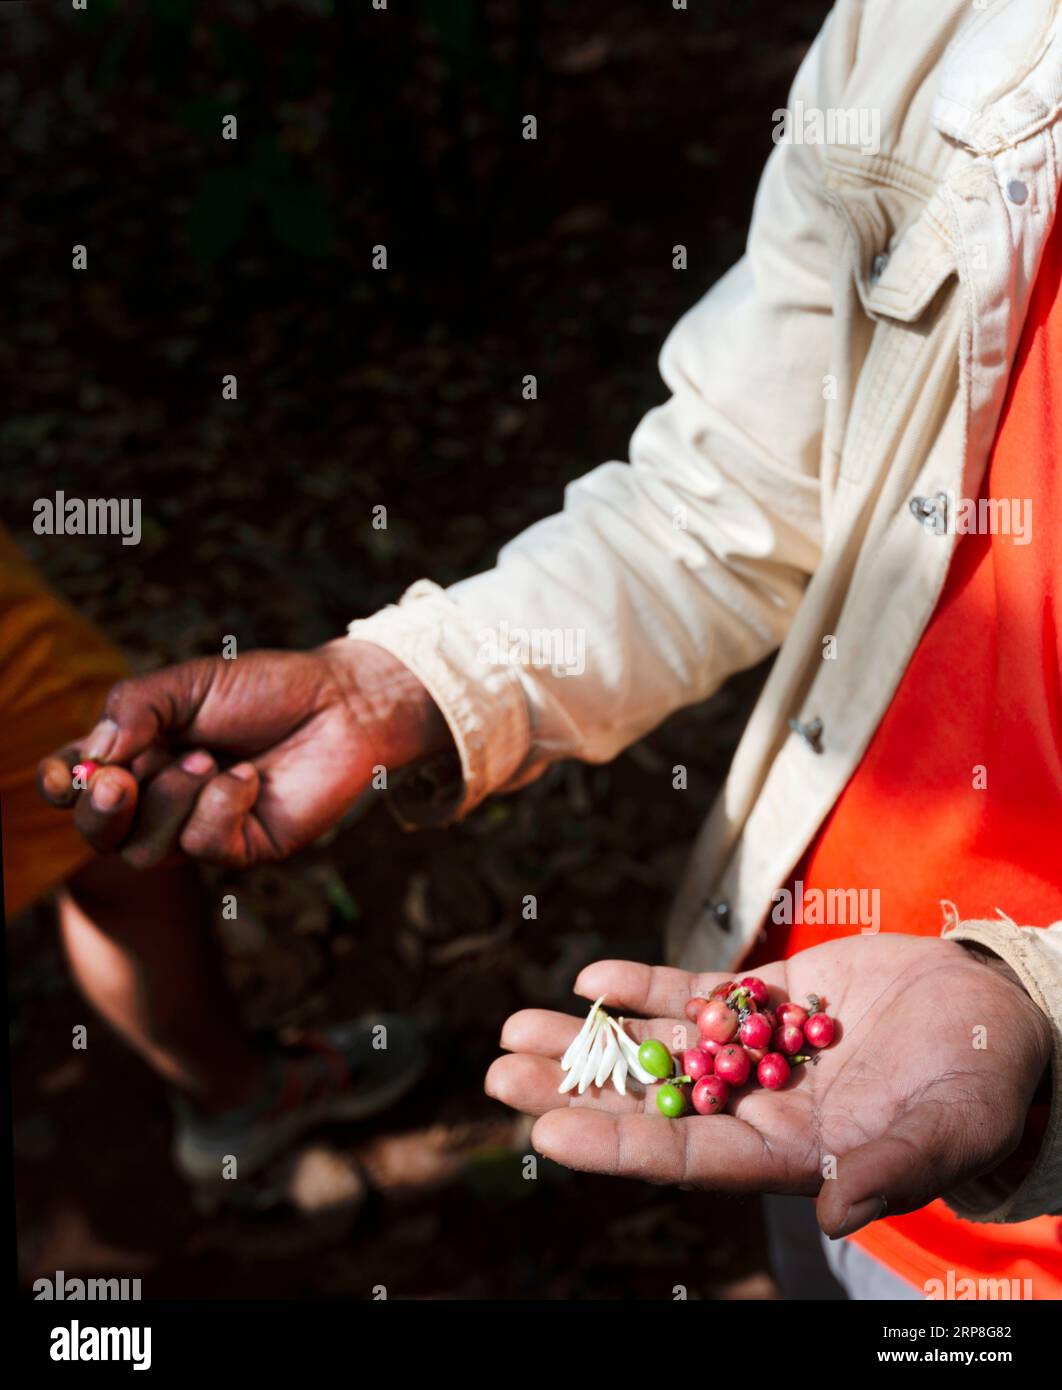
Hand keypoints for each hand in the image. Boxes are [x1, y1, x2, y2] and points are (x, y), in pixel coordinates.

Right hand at [36, 640, 450, 867]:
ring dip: (170, 800)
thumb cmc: (265, 689)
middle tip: (120, 781)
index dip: (59, 785)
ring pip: (147, 849)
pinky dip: (220, 805)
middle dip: (100, 812)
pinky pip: (204, 845)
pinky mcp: (241, 848)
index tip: (64, 773)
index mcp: (138, 754)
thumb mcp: (189, 683)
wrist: (339, 704)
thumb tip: (95, 753)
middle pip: (102, 832)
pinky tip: (247, 776)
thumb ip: (135, 708)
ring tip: (209, 758)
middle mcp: (161, 797)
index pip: (76, 783)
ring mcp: (199, 828)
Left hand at [486, 934, 1049, 1236]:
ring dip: (589, 1038)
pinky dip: (645, 984)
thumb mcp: (947, 1131)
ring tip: (516, 1027)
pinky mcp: (768, 997)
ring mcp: (757, 1049)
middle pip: (649, 1102)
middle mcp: (759, 1104)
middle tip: (496, 1076)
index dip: (618, 1146)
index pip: (688, 1159)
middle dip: (574, 1090)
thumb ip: (892, 1171)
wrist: (995, 1010)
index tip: (546, 1135)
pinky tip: (593, 975)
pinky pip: (695, 993)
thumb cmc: (982, 1084)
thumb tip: (834, 1218)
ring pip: (657, 1047)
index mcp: (792, 1152)